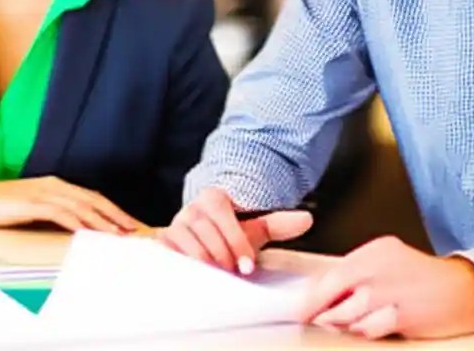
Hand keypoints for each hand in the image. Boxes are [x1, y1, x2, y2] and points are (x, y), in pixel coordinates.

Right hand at [0, 176, 140, 232]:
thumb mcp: (28, 210)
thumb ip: (50, 215)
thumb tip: (73, 229)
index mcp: (54, 185)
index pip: (92, 198)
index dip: (114, 211)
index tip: (130, 225)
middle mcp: (53, 184)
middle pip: (94, 199)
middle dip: (118, 215)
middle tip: (137, 230)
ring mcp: (42, 192)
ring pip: (83, 205)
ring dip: (105, 221)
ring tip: (122, 235)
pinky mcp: (31, 202)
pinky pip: (62, 212)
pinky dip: (80, 222)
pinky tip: (91, 232)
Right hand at [157, 187, 312, 273]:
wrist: (202, 243)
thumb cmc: (228, 237)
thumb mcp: (253, 230)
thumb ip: (277, 224)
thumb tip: (308, 219)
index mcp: (214, 198)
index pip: (221, 212)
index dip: (236, 240)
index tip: (249, 266)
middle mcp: (192, 208)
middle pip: (206, 230)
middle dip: (223, 255)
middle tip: (235, 273)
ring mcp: (176, 224)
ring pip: (189, 242)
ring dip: (207, 261)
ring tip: (220, 274)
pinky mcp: (165, 241)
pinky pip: (173, 251)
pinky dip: (187, 264)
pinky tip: (199, 275)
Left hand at [300, 236, 473, 339]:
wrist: (468, 291)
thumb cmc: (429, 281)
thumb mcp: (390, 265)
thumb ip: (360, 275)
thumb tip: (325, 293)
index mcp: (375, 251)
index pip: (330, 272)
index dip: (312, 294)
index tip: (302, 308)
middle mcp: (379, 267)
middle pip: (332, 290)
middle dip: (319, 310)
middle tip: (312, 321)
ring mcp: (389, 290)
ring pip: (347, 313)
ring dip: (342, 324)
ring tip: (351, 325)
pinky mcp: (401, 314)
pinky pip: (368, 329)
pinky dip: (365, 332)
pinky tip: (372, 330)